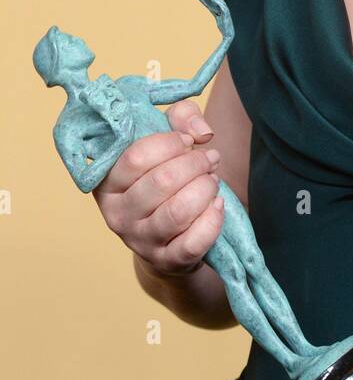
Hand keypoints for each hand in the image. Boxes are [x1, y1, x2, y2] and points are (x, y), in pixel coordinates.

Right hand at [92, 97, 223, 276]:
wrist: (168, 238)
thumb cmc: (165, 179)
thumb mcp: (166, 142)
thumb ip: (181, 118)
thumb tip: (200, 131)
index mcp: (107, 182)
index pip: (136, 157)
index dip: (170, 143)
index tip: (188, 141)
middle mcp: (117, 214)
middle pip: (162, 181)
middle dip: (195, 164)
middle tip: (210, 160)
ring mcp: (139, 241)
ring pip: (178, 211)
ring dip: (205, 189)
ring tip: (213, 181)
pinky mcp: (166, 261)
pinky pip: (193, 241)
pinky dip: (212, 219)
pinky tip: (218, 205)